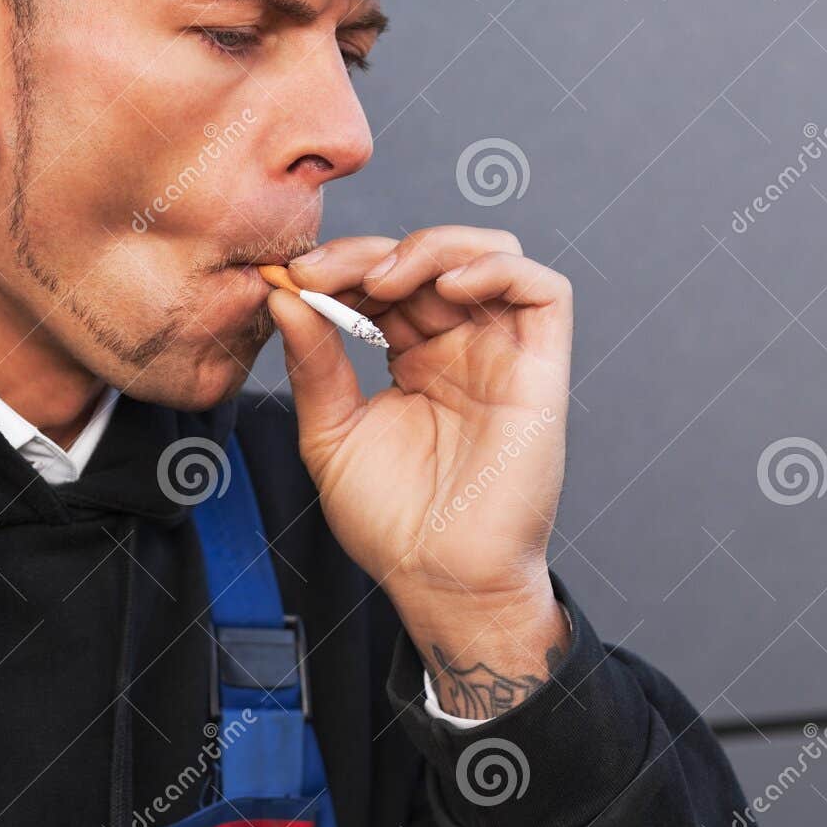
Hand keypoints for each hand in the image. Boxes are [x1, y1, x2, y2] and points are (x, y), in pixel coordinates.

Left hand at [267, 226, 572, 695]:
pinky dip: (496, 268)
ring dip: (432, 247)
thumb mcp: (330, 433)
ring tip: (381, 279)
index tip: (291, 279)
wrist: (439, 579)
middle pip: (430, 258)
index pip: (386, 282)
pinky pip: (543, 290)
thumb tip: (283, 296)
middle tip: (319, 272)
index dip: (342, 267)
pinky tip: (444, 287)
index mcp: (416, 358)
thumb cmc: (391, 524)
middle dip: (370, 252)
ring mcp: (505, 355)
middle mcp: (463, 347)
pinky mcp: (542, 369)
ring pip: (489, 254)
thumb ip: (313, 363)